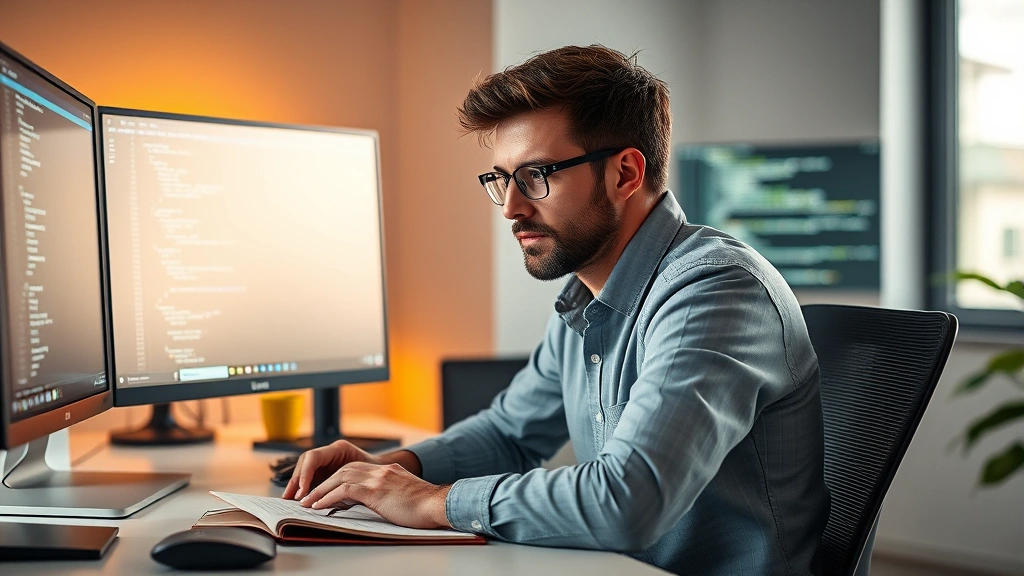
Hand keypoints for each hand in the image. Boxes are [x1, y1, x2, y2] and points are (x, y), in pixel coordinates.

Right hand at [281, 440, 380, 500]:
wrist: (385, 471)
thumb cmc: (379, 472)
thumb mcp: (366, 474)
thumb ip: (351, 481)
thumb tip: (336, 493)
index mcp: (340, 448)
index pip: (313, 457)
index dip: (305, 474)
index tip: (302, 492)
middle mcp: (330, 452)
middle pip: (305, 462)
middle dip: (297, 479)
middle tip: (291, 496)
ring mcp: (327, 460)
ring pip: (305, 469)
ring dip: (296, 483)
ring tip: (289, 498)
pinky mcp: (326, 470)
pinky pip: (310, 476)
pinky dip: (303, 487)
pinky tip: (298, 497)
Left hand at [299, 461, 451, 529]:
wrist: (438, 504)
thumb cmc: (426, 507)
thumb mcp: (405, 495)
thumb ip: (390, 493)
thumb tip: (379, 503)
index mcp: (388, 471)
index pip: (356, 469)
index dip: (338, 479)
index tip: (326, 491)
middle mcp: (381, 470)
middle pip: (344, 470)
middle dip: (324, 483)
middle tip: (310, 496)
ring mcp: (378, 478)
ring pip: (340, 477)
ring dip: (321, 490)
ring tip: (308, 502)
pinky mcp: (376, 490)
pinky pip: (345, 490)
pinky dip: (328, 497)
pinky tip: (319, 506)